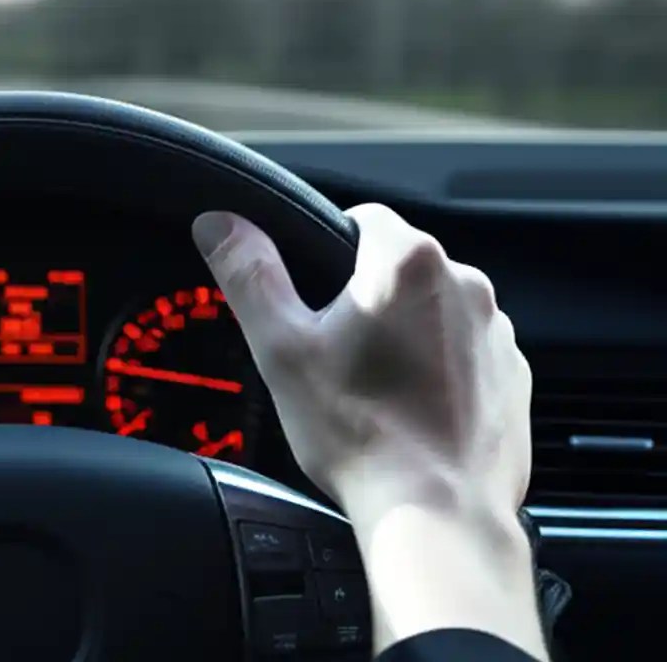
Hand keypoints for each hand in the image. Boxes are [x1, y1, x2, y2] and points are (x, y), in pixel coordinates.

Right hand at [193, 205, 544, 658]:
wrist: (436, 513)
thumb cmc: (360, 433)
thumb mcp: (281, 349)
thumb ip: (249, 276)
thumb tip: (220, 224)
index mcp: (406, 262)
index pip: (361, 219)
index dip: (326, 254)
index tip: (312, 301)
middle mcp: (465, 285)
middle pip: (398, 269)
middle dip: (366, 301)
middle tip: (335, 357)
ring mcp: (496, 333)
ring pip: (434, 313)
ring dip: (406, 336)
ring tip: (374, 393)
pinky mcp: (512, 377)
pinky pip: (466, 356)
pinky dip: (440, 374)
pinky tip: (410, 413)